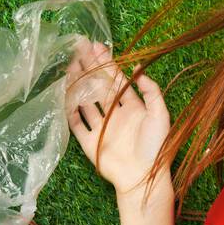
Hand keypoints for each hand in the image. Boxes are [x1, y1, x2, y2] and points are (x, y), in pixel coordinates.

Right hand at [65, 36, 172, 201]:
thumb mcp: (160, 114)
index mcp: (133, 107)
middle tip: (79, 48)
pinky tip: (63, 94)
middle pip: (99, 86)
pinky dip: (69, 110)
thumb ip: (151, 91)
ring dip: (78, 84)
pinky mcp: (90, 142)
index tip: (98, 46)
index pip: (117, 80)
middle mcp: (115, 114)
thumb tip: (138, 67)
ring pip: (86, 101)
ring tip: (68, 65)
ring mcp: (101, 128)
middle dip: (90, 67)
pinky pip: (77, 124)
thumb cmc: (156, 147)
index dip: (107, 63)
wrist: (142, 178)